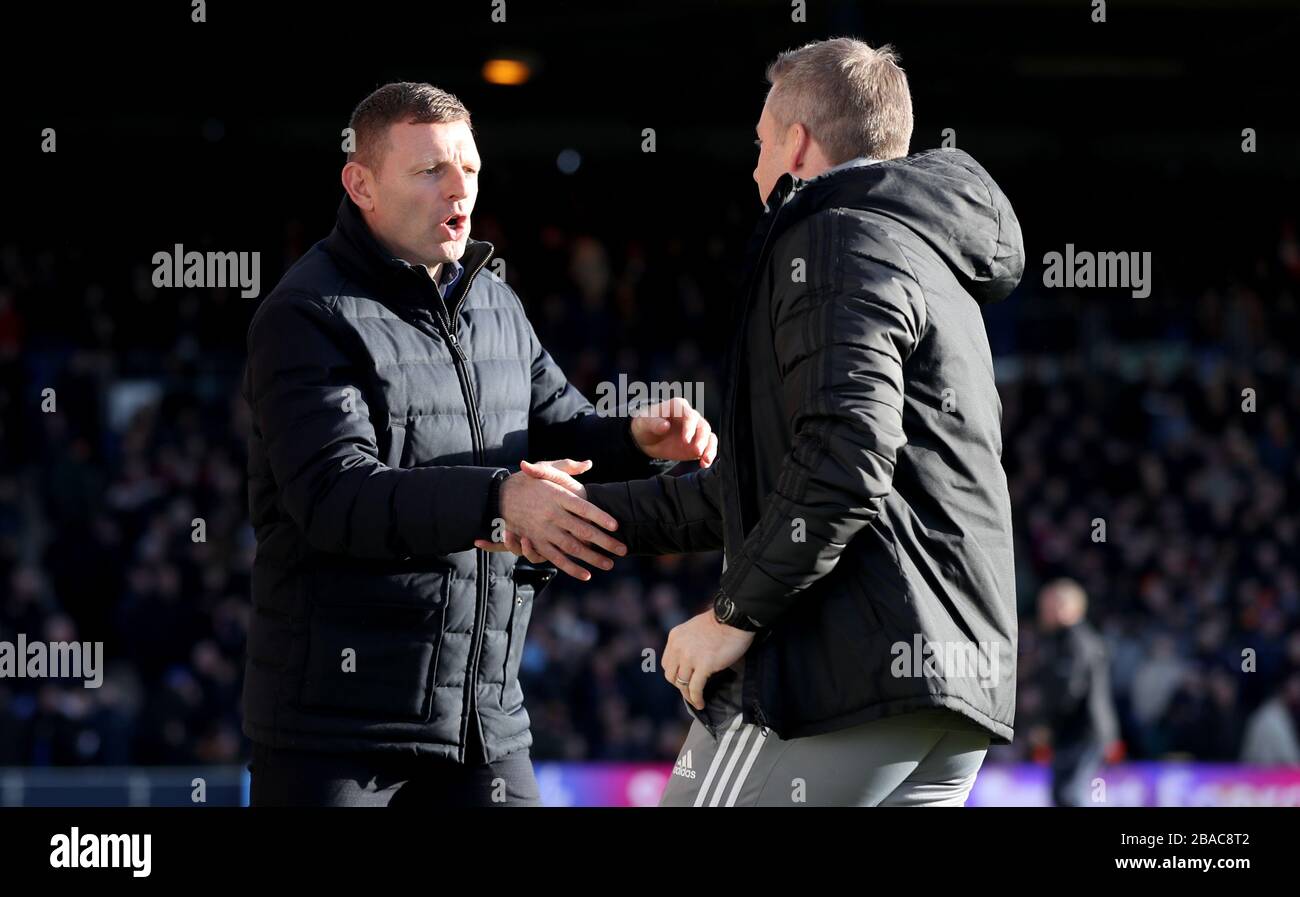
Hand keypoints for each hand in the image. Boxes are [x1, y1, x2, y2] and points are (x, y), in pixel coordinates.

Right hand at [473, 459, 625, 580]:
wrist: (499, 496)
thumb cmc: (527, 482)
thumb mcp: (545, 469)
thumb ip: (567, 466)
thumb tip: (588, 463)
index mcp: (556, 496)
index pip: (583, 508)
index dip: (600, 517)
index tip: (616, 526)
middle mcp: (551, 515)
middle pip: (583, 531)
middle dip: (605, 542)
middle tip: (623, 549)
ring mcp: (543, 531)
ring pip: (572, 548)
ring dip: (592, 558)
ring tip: (609, 564)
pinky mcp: (536, 543)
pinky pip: (555, 558)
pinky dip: (571, 568)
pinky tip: (586, 575)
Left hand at [630, 396, 716, 466]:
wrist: (647, 439)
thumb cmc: (646, 425)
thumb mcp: (644, 423)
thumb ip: (654, 423)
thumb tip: (665, 426)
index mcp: (678, 407)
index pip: (689, 414)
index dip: (689, 426)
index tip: (686, 439)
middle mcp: (690, 417)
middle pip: (703, 425)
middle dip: (702, 438)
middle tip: (697, 450)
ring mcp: (695, 431)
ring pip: (709, 436)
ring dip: (709, 448)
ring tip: (705, 459)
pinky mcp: (698, 443)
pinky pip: (708, 447)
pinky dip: (709, 455)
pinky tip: (704, 463)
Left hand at [662, 610, 755, 709]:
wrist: (735, 620)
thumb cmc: (720, 623)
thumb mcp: (693, 628)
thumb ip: (687, 642)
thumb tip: (687, 660)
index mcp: (675, 637)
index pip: (667, 663)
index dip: (675, 674)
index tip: (684, 679)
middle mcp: (678, 647)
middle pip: (671, 675)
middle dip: (680, 685)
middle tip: (690, 691)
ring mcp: (690, 657)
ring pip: (682, 684)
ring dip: (688, 695)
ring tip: (696, 701)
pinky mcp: (704, 665)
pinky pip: (695, 688)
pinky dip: (696, 699)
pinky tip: (701, 703)